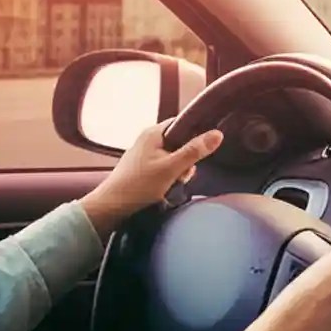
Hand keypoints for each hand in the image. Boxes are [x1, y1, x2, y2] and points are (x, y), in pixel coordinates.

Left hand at [79, 120, 223, 239]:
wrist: (111, 206)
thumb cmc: (140, 185)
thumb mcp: (172, 168)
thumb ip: (194, 151)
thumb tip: (218, 134)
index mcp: (153, 132)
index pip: (182, 123)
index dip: (195, 133)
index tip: (203, 148)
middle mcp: (148, 139)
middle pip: (180, 142)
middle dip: (187, 158)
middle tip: (184, 172)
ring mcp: (144, 154)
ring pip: (174, 156)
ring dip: (179, 169)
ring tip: (174, 182)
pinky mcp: (142, 167)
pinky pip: (165, 166)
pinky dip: (169, 175)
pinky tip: (167, 186)